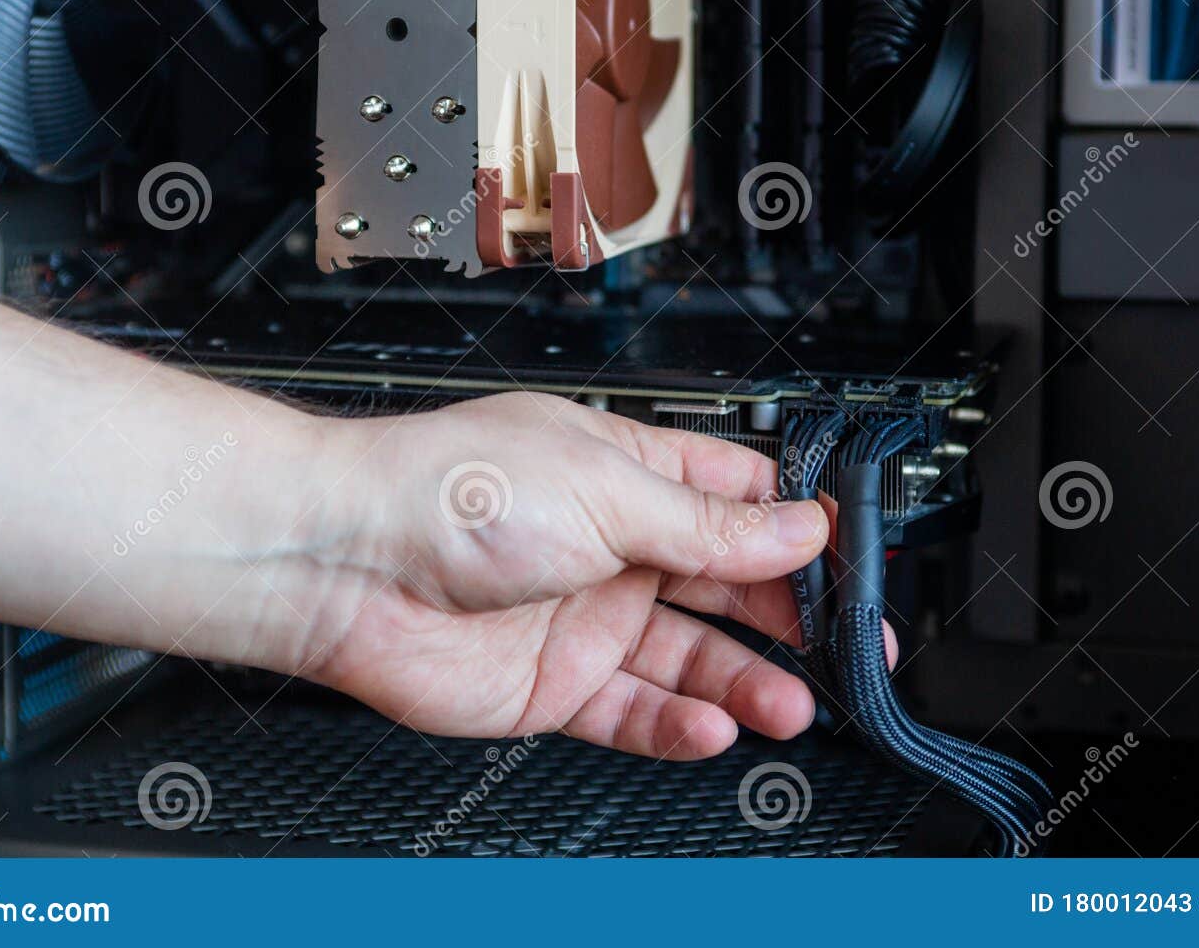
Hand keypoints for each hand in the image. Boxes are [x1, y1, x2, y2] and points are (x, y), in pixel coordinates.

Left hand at [296, 392, 834, 759]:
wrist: (347, 565)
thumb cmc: (450, 490)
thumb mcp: (608, 490)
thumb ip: (709, 525)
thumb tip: (798, 526)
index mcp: (630, 472)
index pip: (739, 497)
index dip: (798, 528)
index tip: (850, 561)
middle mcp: (614, 543)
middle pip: (727, 584)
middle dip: (790, 615)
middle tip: (846, 646)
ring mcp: (587, 615)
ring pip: (690, 656)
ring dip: (746, 680)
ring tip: (792, 702)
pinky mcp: (555, 684)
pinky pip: (634, 711)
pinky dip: (678, 724)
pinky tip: (715, 725)